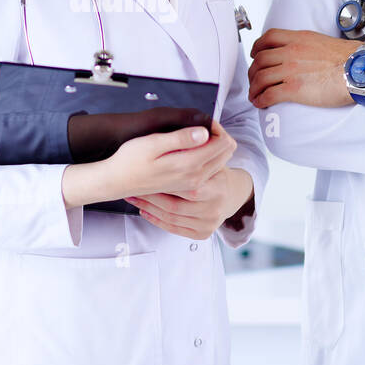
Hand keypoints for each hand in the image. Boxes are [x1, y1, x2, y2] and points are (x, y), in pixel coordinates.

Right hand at [61, 116, 235, 208]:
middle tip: (200, 126)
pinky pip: (211, 169)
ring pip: (221, 161)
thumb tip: (204, 132)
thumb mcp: (153, 143)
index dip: (216, 126)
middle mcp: (196, 177)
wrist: (117, 181)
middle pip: (226, 152)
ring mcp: (193, 183)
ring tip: (195, 136)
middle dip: (219, 135)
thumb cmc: (130, 160)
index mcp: (189, 165)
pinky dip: (209, 157)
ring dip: (215, 145)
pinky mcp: (188, 186)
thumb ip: (181, 138)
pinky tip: (192, 149)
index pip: (222, 142)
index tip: (202, 120)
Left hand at [129, 131, 253, 239]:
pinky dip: (156, 219)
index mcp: (218, 185)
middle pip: (174, 204)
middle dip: (151, 195)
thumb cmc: (217, 172)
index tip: (142, 172)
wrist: (232, 194)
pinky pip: (174, 228)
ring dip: (149, 207)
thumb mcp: (213, 155)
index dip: (161, 181)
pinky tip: (144, 210)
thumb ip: (203, 145)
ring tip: (134, 197)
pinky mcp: (203, 233)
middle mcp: (215, 207)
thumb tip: (202, 130)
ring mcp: (209, 222)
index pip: (186, 184)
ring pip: (171, 216)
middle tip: (132, 187)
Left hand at [247, 28, 361, 108]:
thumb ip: (308, 46)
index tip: (255, 54)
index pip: (268, 37)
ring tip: (254, 95)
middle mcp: (291, 52)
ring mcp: (291, 70)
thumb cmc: (350, 59)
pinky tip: (260, 103)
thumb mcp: (323, 42)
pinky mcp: (294, 89)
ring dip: (254, 88)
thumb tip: (306, 54)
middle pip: (260, 59)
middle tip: (254, 80)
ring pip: (260, 77)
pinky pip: (268, 94)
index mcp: (299, 39)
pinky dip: (260, 100)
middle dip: (253, 71)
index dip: (257, 47)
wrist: (360, 71)